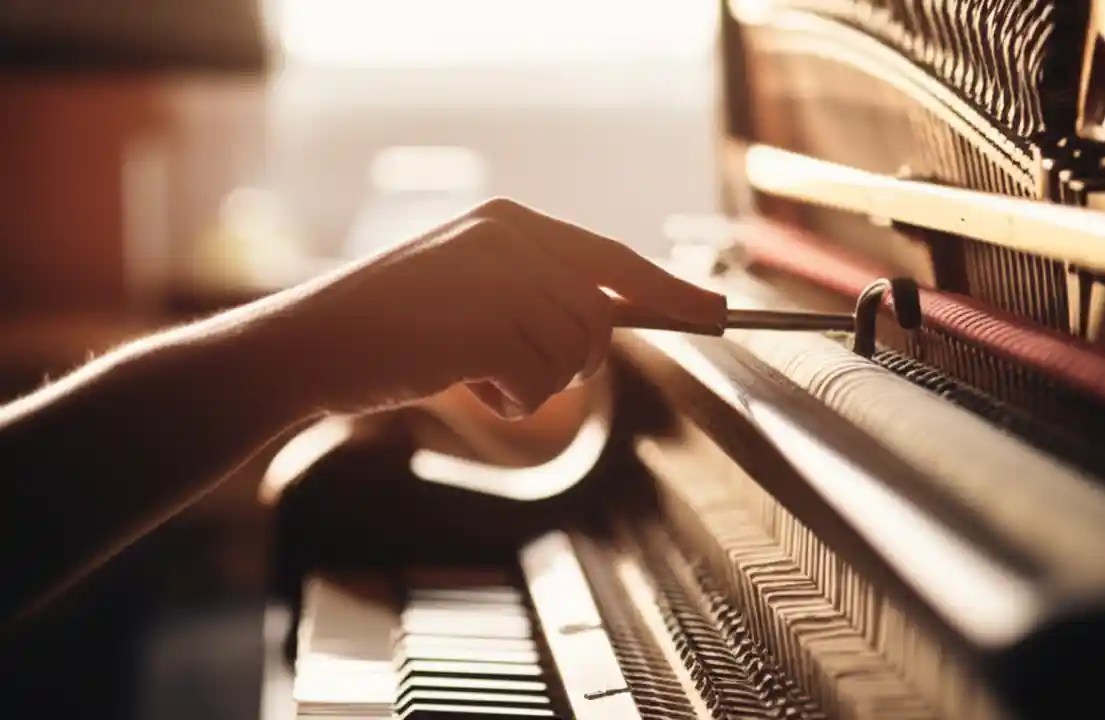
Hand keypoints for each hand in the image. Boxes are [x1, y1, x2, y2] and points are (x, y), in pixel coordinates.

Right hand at [268, 198, 724, 418]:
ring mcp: (498, 278)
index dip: (670, 290)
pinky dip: (509, 399)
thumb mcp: (470, 285)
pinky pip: (540, 383)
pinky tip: (464, 380)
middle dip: (571, 359)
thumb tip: (612, 316)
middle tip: (512, 370)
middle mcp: (512, 239)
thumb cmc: (390, 325)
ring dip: (534, 381)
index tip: (718, 314)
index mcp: (510, 223)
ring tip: (474, 367)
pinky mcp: (485, 324)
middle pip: (599, 318)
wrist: (310, 343)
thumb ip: (537, 290)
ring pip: (575, 353)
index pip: (611, 259)